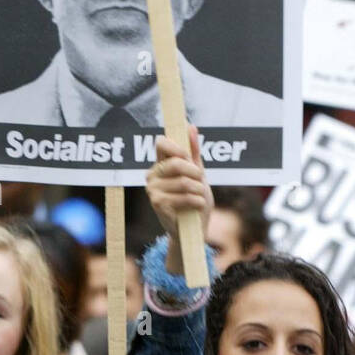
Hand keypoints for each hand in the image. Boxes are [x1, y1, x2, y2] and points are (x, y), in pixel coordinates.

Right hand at [145, 126, 212, 253]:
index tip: (188, 157)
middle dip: (195, 172)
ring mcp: (152, 189)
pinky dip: (196, 201)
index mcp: (160, 164)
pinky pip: (183, 196)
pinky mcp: (157, 204)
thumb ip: (193, 152)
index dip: (177, 147)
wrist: (194, 228)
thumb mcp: (198, 174)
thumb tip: (190, 126)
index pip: (162, 143)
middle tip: (201, 181)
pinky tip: (197, 205)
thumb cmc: (195, 200)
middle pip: (176, 163)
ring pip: (183, 181)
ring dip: (199, 190)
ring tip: (200, 196)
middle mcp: (152, 174)